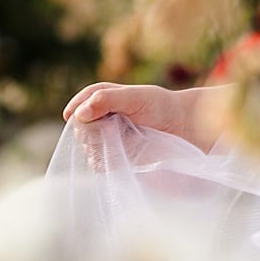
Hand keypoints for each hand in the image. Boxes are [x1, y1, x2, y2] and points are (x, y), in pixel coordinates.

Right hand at [63, 83, 209, 149]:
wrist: (182, 126)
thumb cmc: (160, 107)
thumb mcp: (136, 97)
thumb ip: (107, 99)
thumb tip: (79, 114)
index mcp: (100, 99)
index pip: (78, 109)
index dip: (83, 114)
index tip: (95, 118)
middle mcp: (98, 120)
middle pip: (80, 131)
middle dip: (98, 131)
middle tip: (122, 127)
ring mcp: (104, 140)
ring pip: (88, 148)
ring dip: (106, 146)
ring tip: (130, 138)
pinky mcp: (111, 157)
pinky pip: (98, 164)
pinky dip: (109, 160)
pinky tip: (125, 153)